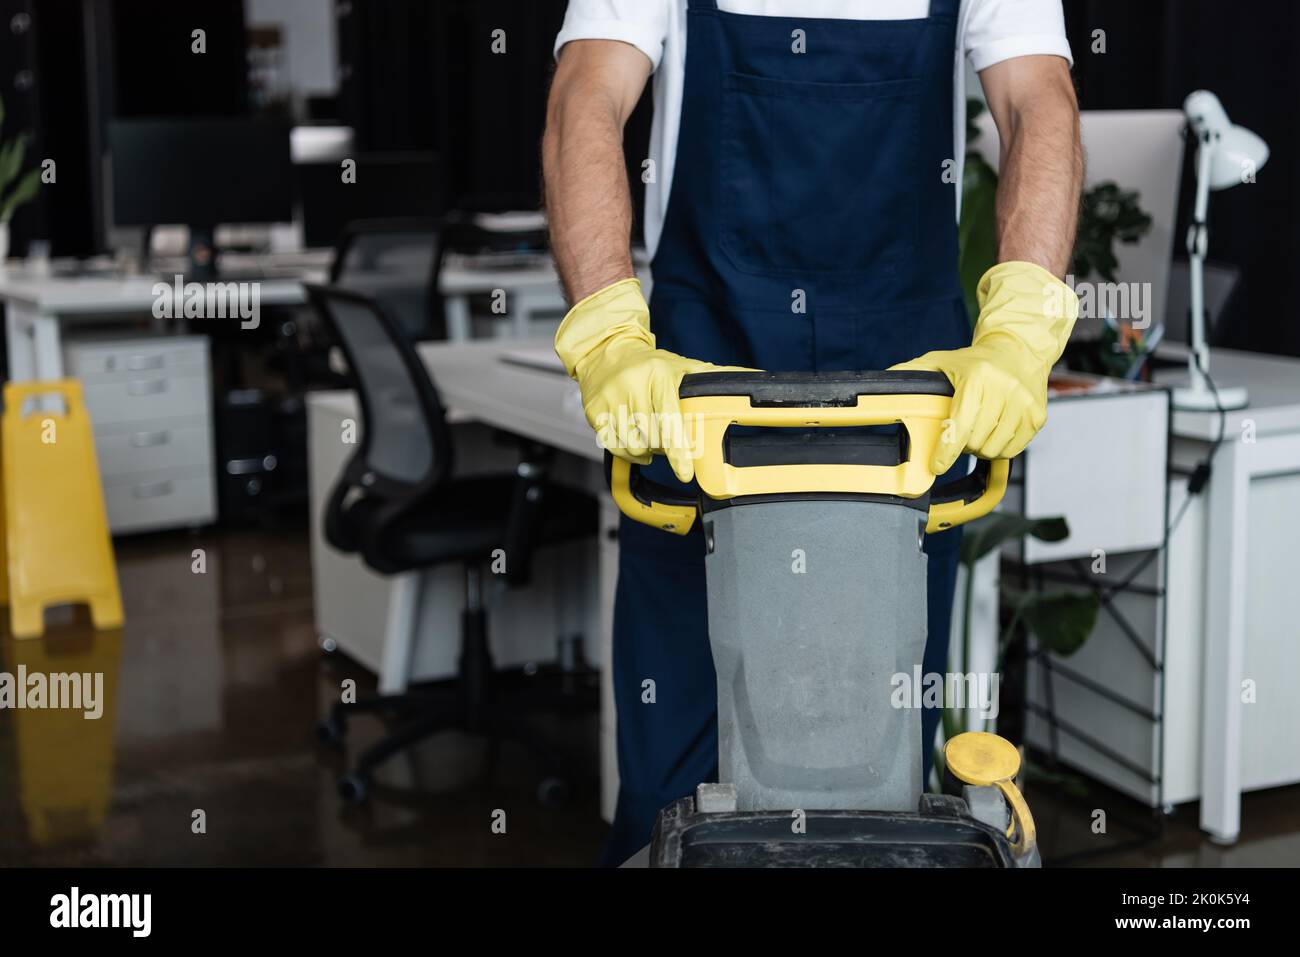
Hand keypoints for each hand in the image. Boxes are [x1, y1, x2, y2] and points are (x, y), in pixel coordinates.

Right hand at [555, 278, 743, 481]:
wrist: (605, 352)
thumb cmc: (650, 364)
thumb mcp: (682, 366)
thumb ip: (716, 376)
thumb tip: (757, 378)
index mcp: (657, 375)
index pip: (670, 419)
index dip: (678, 449)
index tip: (685, 472)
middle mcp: (632, 386)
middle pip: (653, 438)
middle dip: (663, 444)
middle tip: (665, 433)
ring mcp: (610, 400)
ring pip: (634, 446)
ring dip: (646, 448)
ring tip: (648, 430)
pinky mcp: (594, 412)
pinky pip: (615, 446)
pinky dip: (628, 449)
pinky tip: (633, 434)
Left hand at [890, 261, 1077, 473]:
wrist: (1018, 349)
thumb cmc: (974, 361)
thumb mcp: (941, 361)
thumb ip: (912, 373)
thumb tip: (881, 385)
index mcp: (978, 378)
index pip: (960, 425)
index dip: (946, 451)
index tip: (937, 466)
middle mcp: (1004, 390)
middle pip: (975, 442)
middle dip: (963, 443)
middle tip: (961, 430)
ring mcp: (1024, 404)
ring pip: (994, 449)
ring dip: (981, 446)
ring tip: (978, 428)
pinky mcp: (1037, 416)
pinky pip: (1013, 449)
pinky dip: (1000, 447)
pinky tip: (994, 430)